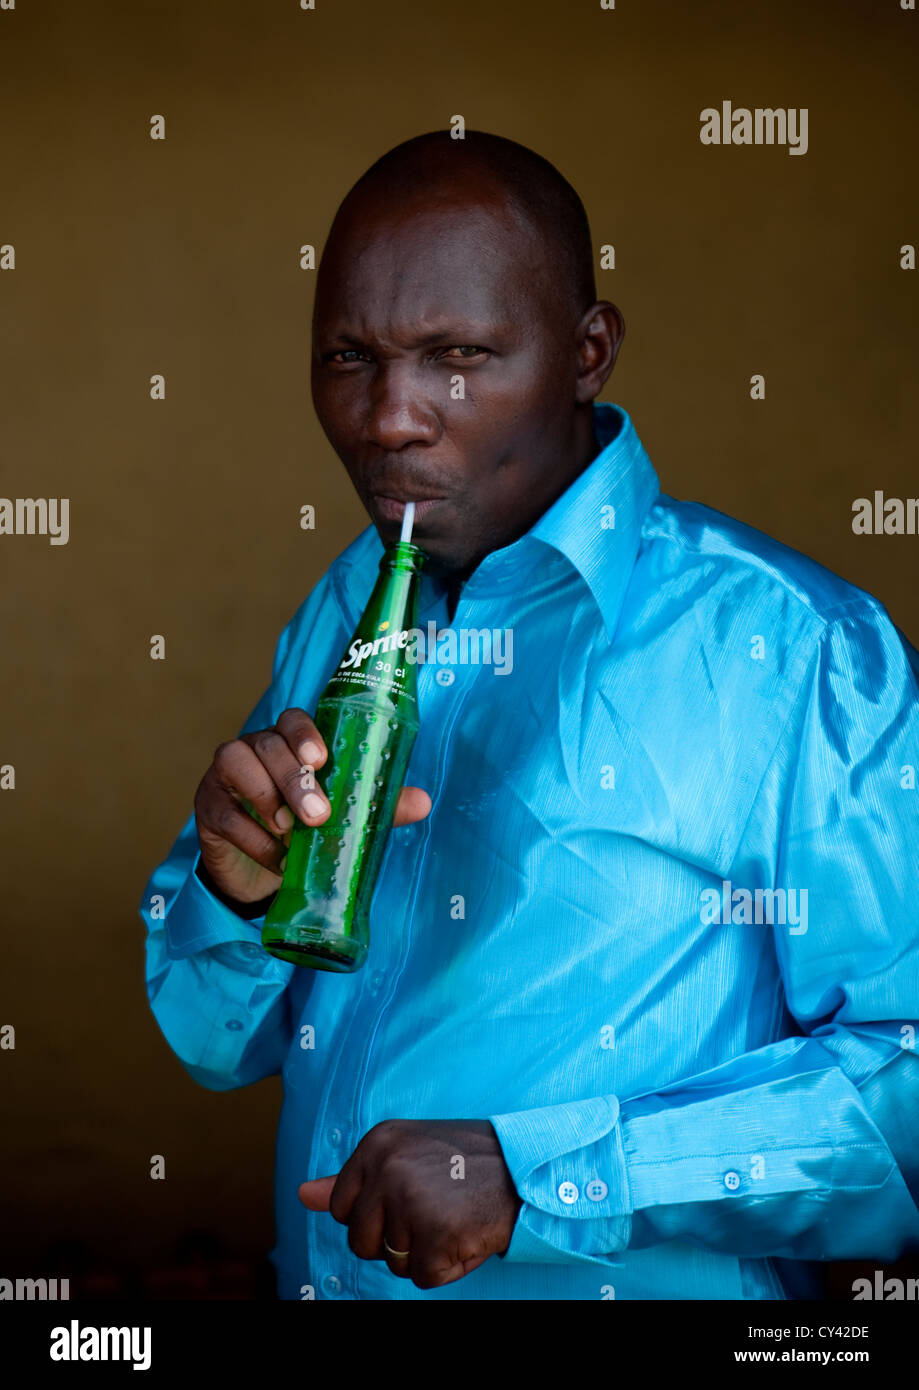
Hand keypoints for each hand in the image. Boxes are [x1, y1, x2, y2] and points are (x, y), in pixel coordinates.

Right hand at [194, 706, 430, 903]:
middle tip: (317, 815)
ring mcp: (225, 776)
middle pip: (267, 744)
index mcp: (289, 743)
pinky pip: (224, 814)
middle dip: (292, 777)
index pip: (292, 719)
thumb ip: (375, 804)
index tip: (321, 758)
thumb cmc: (303, 827)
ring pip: (236, 764)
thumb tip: (423, 802)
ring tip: (289, 830)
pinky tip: (276, 857)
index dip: (305, 733)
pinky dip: (252, 838)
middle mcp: (254, 749)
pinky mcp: (208, 809)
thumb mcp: (341, 814)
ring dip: (266, 797)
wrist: (259, 870)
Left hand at [298, 1119, 521, 1289]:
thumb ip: (353, 1179)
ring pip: (391, 1262)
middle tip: (434, 1208)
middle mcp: (388, 1167)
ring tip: (451, 1217)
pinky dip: (447, 1266)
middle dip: (395, 1239)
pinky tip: (465, 1234)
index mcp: (377, 1144)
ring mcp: (411, 1200)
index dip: (375, 1215)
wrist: (524, 1167)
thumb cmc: (463, 1163)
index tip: (410, 1196)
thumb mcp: (405, 1154)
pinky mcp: (435, 1234)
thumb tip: (302, 1195)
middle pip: (359, 1241)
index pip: (342, 1207)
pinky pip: (423, 1278)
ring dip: (423, 1253)